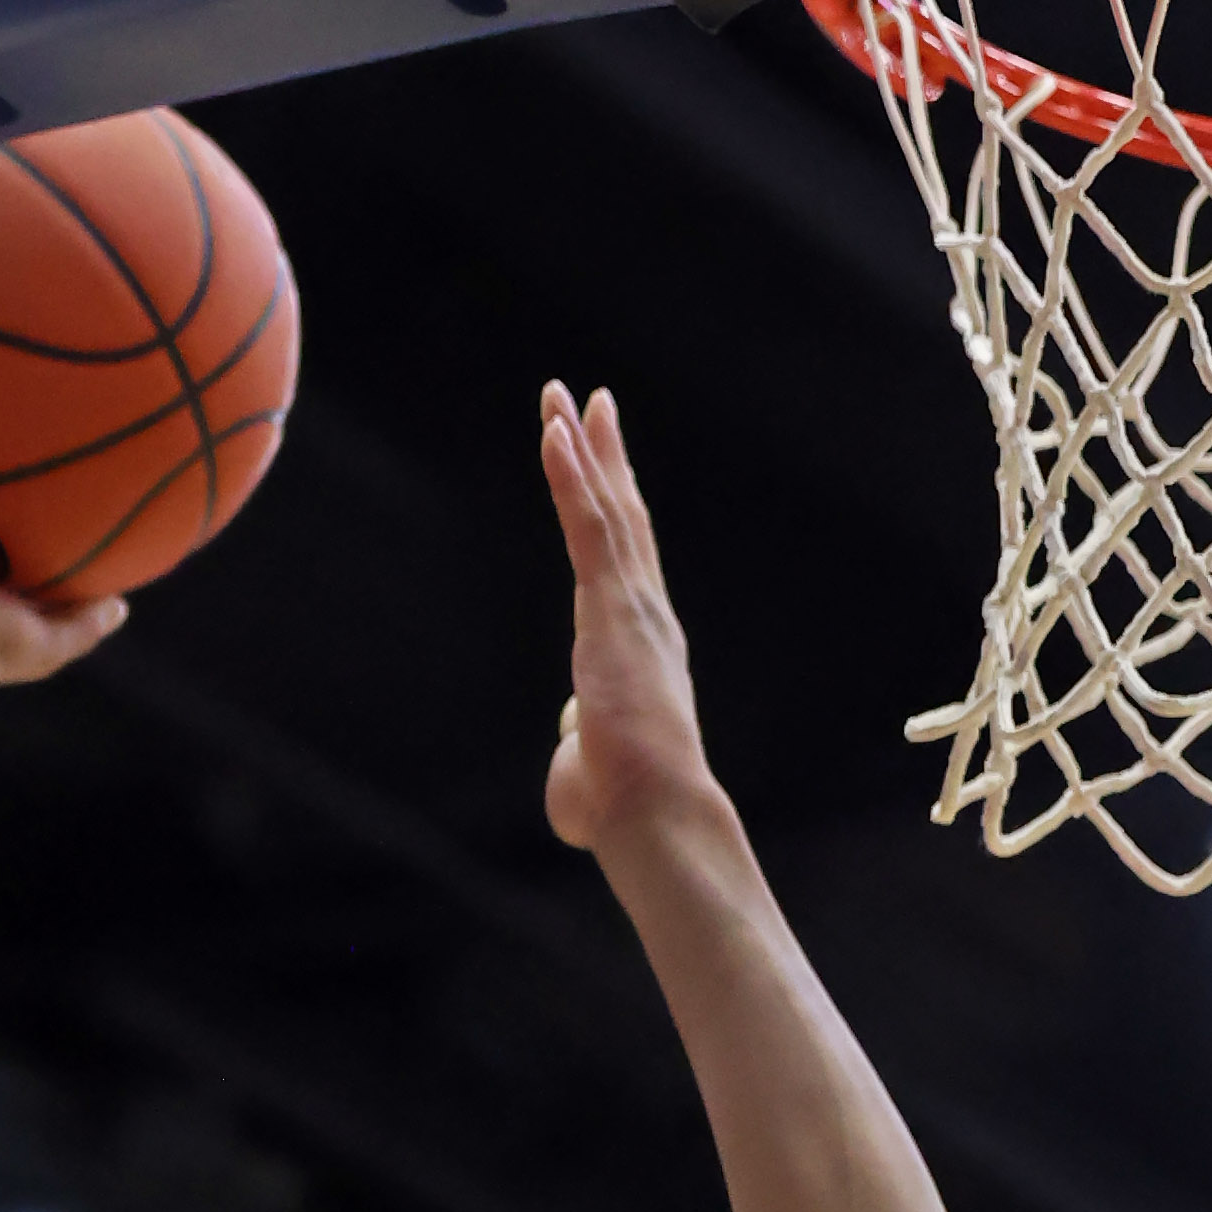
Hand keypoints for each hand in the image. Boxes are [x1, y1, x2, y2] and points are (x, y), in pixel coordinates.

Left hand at [539, 381, 716, 857]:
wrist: (655, 816)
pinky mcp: (613, 610)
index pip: (627, 565)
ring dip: (582, 448)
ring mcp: (634, 609)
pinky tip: (556, 432)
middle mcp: (648, 617)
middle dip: (606, 456)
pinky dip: (571, 476)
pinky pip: (586, 527)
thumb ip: (579, 745)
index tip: (604, 464)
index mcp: (644, 650)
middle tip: (592, 401)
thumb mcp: (588, 770)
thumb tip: (573, 741)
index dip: (617, 508)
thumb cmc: (626, 811)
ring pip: (605, 509)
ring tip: (562, 395)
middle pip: (624, 519)